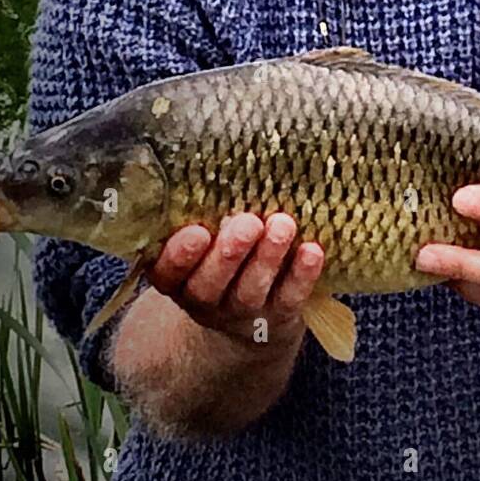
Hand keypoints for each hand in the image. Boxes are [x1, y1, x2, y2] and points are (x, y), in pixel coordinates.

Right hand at [147, 212, 324, 346]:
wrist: (252, 307)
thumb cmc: (222, 251)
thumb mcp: (205, 236)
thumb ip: (205, 212)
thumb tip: (225, 164)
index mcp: (176, 277)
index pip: (167, 271)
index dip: (180, 255)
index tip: (197, 231)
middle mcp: (203, 299)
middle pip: (209, 285)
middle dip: (228, 254)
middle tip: (248, 223)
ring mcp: (240, 312)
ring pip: (249, 291)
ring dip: (267, 257)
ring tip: (282, 224)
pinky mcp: (277, 316)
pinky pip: (289, 299)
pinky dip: (301, 276)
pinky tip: (312, 251)